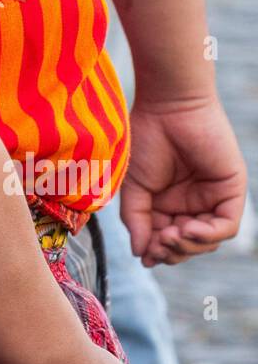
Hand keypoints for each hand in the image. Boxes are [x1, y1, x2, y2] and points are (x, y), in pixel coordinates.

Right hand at [121, 95, 247, 265]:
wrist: (166, 107)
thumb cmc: (145, 139)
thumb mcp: (133, 188)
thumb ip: (137, 220)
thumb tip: (140, 254)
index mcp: (168, 203)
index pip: (168, 241)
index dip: (158, 253)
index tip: (144, 256)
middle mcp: (192, 204)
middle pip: (189, 246)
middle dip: (173, 253)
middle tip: (157, 245)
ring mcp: (213, 198)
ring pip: (208, 241)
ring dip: (189, 246)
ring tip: (170, 236)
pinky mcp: (231, 190)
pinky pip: (226, 226)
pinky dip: (207, 235)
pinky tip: (187, 229)